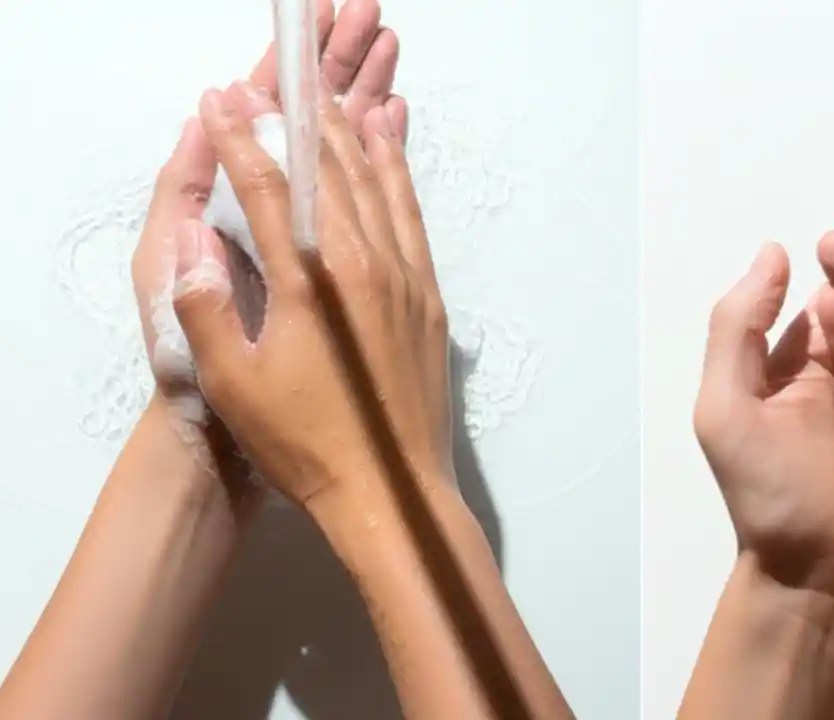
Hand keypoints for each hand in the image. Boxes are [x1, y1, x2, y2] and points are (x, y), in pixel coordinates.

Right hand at [128, 0, 406, 490]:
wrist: (392, 492)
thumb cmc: (307, 445)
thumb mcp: (232, 385)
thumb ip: (206, 308)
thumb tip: (194, 241)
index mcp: (310, 283)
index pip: (268, 189)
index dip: (240, 139)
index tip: (220, 103)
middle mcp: (364, 266)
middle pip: (326, 172)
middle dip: (292, 123)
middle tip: (266, 86)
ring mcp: (405, 278)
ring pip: (375, 184)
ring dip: (345, 134)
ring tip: (322, 95)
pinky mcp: (430, 297)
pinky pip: (412, 215)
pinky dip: (396, 172)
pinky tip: (386, 144)